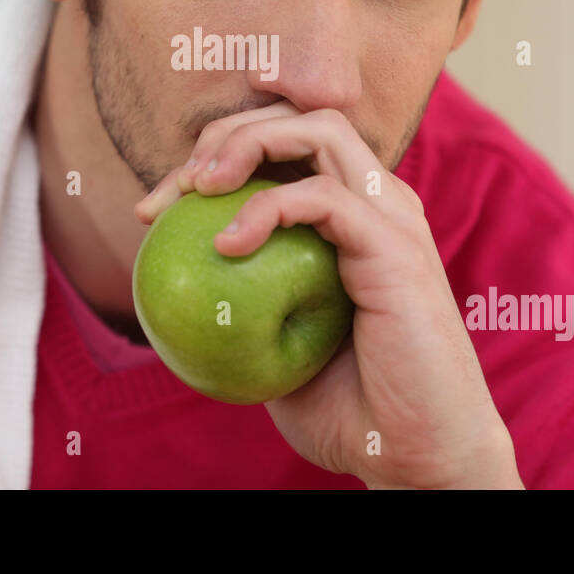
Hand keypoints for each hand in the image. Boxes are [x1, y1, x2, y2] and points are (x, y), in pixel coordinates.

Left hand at [135, 101, 522, 488]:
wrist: (417, 455)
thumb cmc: (351, 409)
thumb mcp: (276, 347)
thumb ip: (243, 301)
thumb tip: (175, 281)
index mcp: (354, 213)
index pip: (286, 142)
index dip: (218, 151)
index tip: (157, 203)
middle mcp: (377, 201)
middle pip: (299, 117)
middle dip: (226, 132)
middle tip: (176, 189)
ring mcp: (392, 217)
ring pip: (319, 129)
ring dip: (246, 144)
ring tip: (197, 189)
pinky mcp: (395, 246)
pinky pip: (323, 195)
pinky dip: (266, 206)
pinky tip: (226, 244)